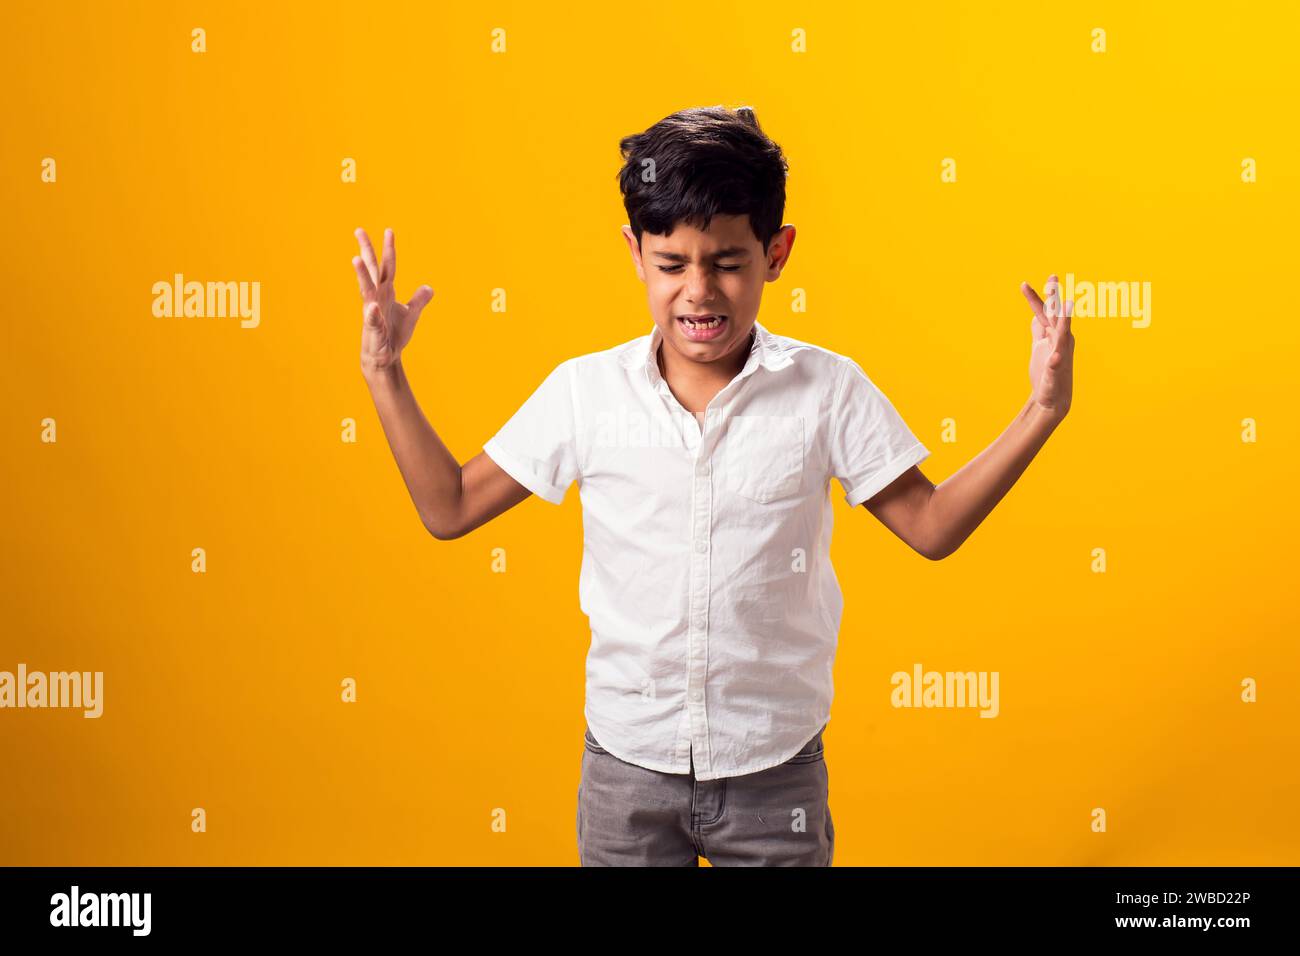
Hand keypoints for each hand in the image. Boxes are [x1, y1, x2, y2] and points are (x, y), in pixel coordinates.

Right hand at [353, 227, 433, 379]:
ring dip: (362, 275)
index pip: (388, 266)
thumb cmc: (394, 334)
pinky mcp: (373, 328)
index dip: (389, 249)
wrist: (385, 357)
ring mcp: (373, 311)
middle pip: (372, 270)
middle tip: (359, 230)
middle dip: (366, 250)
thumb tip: (429, 287)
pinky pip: (373, 319)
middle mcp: (377, 297)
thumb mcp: (411, 314)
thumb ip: (418, 299)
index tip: (389, 230)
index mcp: (386, 291)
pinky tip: (373, 307)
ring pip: (367, 289)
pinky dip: (373, 313)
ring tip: (356, 259)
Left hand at [1020, 274, 1074, 418]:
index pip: (1043, 312)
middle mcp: (1060, 340)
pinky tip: (1055, 356)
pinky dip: (1056, 359)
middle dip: (1053, 298)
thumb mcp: (1039, 346)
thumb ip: (1038, 330)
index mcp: (1053, 333)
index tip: (1023, 283)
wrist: (1051, 397)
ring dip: (1065, 319)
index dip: (1035, 298)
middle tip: (1052, 279)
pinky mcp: (1057, 371)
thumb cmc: (1045, 371)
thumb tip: (1035, 315)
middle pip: (1055, 316)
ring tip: (1067, 303)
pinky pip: (1057, 363)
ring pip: (1063, 333)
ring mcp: (1060, 354)